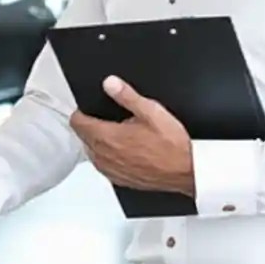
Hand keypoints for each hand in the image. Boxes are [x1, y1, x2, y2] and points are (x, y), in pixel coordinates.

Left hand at [69, 76, 195, 195]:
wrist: (187, 171)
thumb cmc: (172, 145)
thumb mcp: (151, 111)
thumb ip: (126, 96)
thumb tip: (110, 83)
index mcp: (107, 137)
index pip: (77, 123)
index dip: (81, 112)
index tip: (88, 109)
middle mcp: (104, 156)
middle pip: (83, 137)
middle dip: (90, 127)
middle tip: (107, 119)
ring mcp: (110, 171)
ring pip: (92, 153)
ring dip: (98, 143)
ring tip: (118, 135)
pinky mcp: (119, 180)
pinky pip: (104, 166)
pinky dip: (108, 157)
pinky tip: (124, 152)